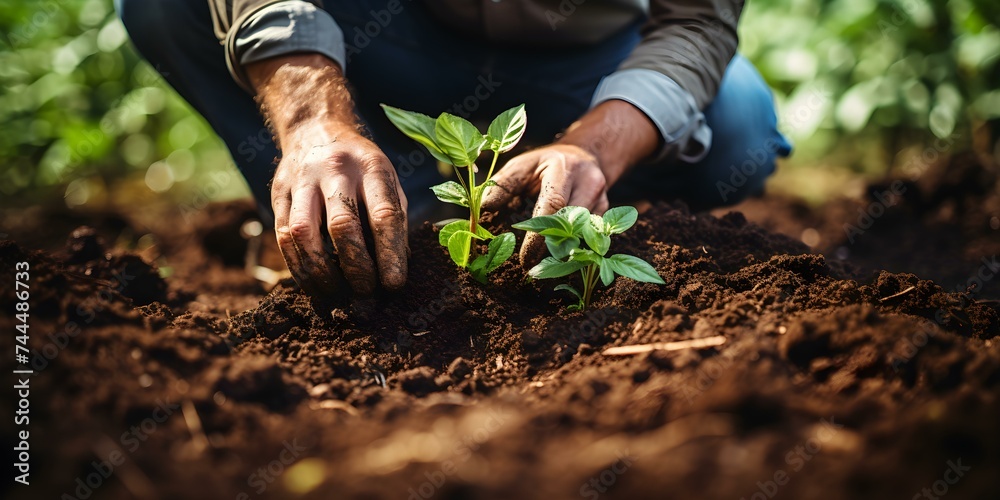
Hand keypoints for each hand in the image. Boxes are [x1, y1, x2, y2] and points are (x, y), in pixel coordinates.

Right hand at [248, 55, 407, 296]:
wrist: (316, 130)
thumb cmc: (362, 167)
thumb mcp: (387, 180)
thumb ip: (393, 218)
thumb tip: (395, 269)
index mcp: (372, 166)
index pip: (384, 215)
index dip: (390, 254)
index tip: (394, 284)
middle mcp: (335, 170)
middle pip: (342, 225)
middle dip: (356, 267)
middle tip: (366, 291)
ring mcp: (302, 180)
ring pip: (304, 233)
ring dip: (321, 272)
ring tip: (336, 294)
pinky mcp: (279, 193)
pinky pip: (284, 236)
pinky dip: (299, 266)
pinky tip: (313, 283)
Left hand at [482, 100, 659, 265]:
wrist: (584, 155)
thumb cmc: (546, 164)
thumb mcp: (523, 165)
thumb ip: (504, 185)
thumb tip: (485, 207)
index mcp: (564, 169)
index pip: (554, 205)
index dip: (539, 235)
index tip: (524, 259)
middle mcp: (589, 182)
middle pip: (572, 224)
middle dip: (550, 248)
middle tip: (531, 268)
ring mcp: (602, 198)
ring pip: (584, 235)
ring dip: (563, 252)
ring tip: (544, 267)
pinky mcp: (606, 212)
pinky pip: (591, 237)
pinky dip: (574, 249)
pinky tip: (560, 258)